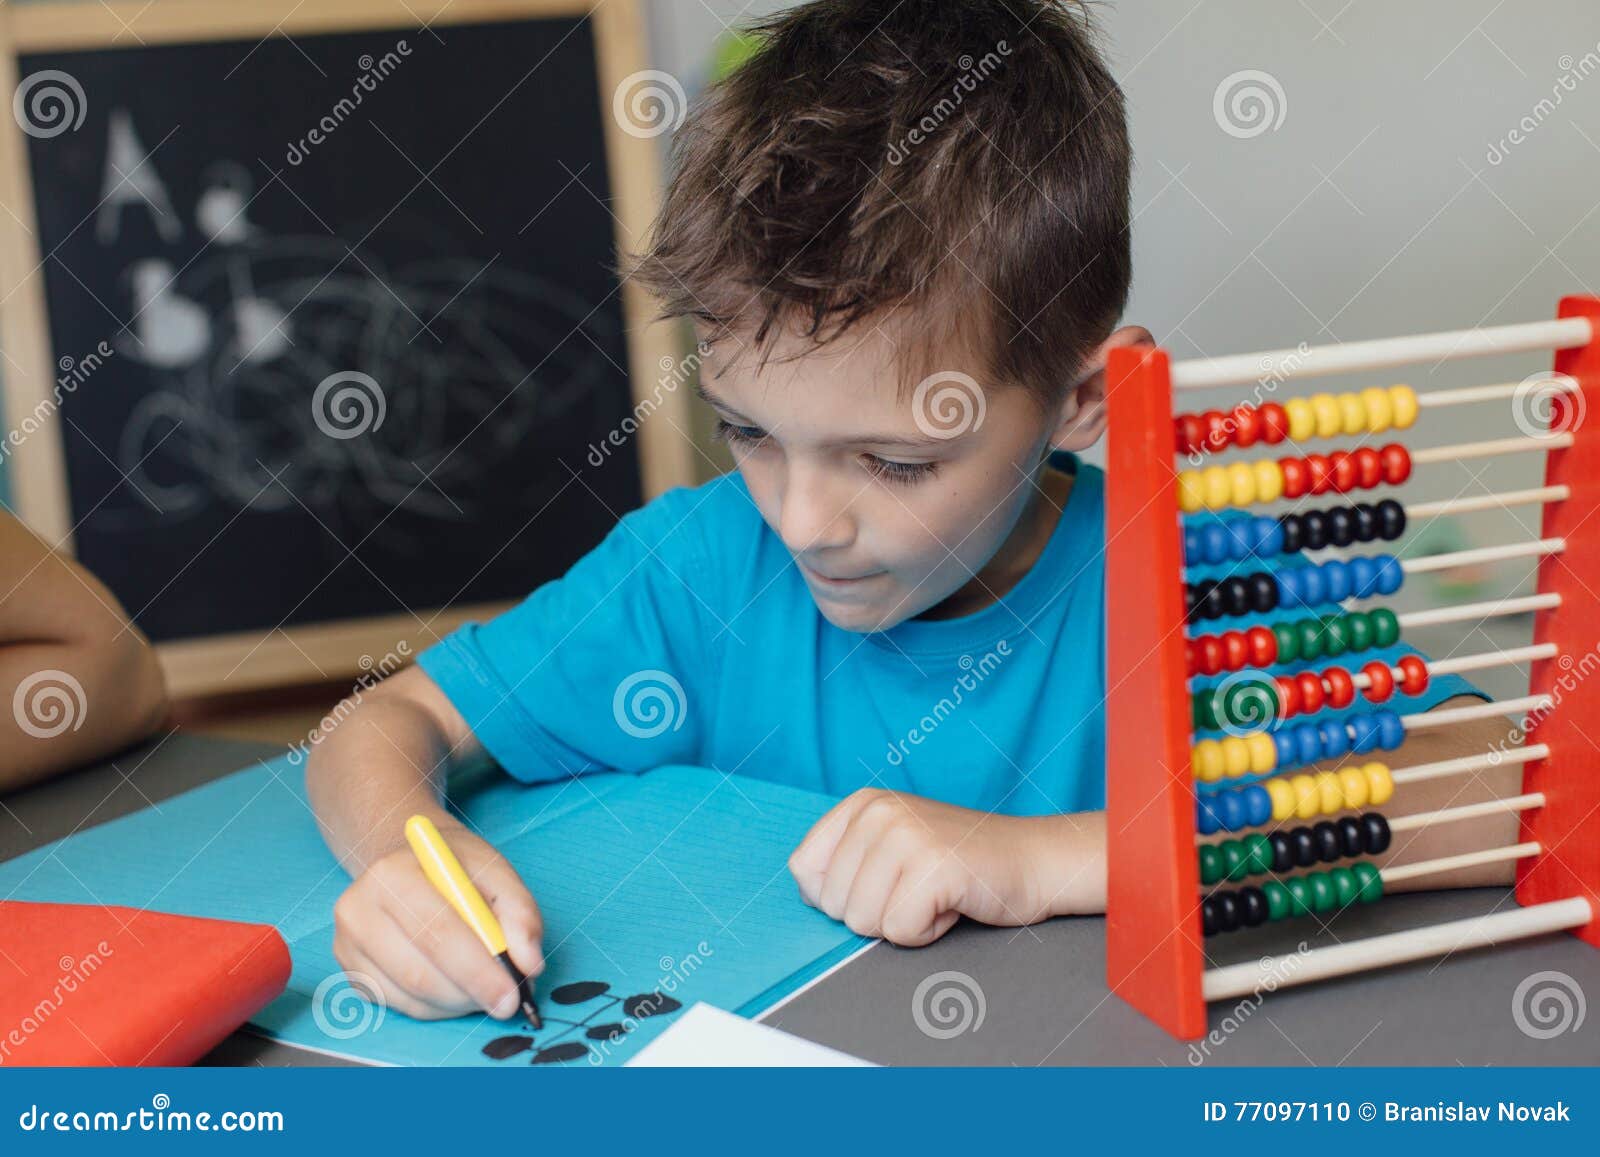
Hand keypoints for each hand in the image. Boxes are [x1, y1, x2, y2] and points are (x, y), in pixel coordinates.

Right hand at [331, 819, 543, 1020]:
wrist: (409, 863)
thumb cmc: (455, 868)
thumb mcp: (496, 872)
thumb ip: (520, 913)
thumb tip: (529, 965)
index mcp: (392, 874)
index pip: (436, 931)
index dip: (477, 970)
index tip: (512, 994)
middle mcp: (358, 910)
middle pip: (418, 972)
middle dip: (471, 994)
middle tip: (508, 1002)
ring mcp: (347, 945)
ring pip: (411, 997)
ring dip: (458, 1002)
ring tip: (486, 986)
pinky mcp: (352, 973)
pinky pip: (402, 1006)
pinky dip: (439, 1006)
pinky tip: (456, 986)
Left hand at [787, 789, 1065, 945]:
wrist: (1035, 861)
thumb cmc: (960, 865)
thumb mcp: (891, 847)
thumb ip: (845, 863)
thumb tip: (807, 895)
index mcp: (862, 803)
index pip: (804, 870)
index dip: (838, 896)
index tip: (884, 883)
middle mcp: (878, 812)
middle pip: (832, 903)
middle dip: (875, 912)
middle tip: (920, 888)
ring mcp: (906, 836)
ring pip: (862, 922)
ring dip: (902, 923)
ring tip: (935, 894)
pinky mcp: (933, 867)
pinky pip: (899, 932)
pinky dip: (927, 932)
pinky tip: (952, 903)